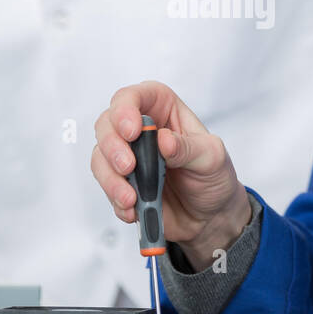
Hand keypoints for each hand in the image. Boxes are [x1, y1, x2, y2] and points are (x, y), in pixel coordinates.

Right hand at [92, 80, 251, 266]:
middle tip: (128, 167)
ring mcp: (127, 156)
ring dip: (111, 178)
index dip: (125, 109)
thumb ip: (188, 148)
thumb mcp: (212, 158)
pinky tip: (133, 209)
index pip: (133, 96)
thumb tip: (163, 140)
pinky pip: (106, 187)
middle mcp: (140, 129)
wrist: (210, 217)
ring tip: (131, 198)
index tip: (132, 132)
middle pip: (107, 124)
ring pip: (100, 156)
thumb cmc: (213, 177)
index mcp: (162, 109)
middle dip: (112, 146)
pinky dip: (116, 199)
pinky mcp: (121, 183)